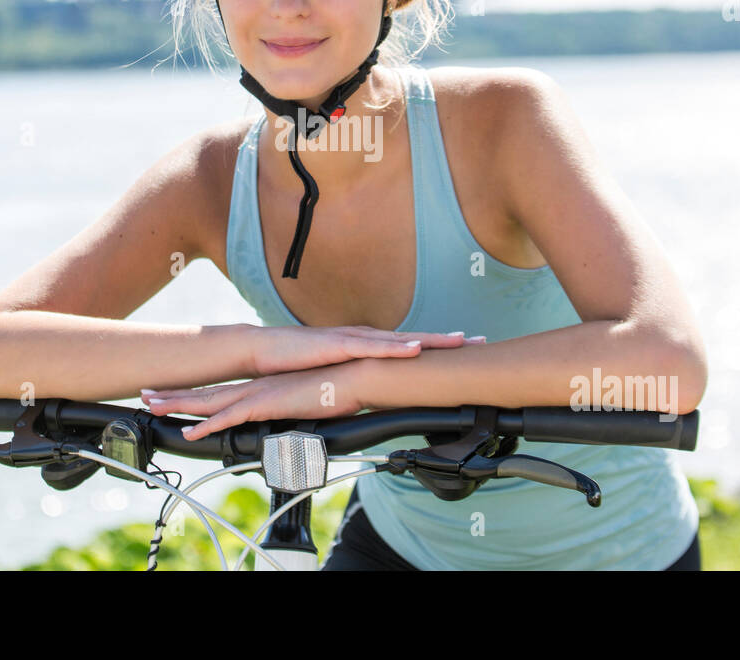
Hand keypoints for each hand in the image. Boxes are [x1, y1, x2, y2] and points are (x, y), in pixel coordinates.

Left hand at [140, 361, 372, 440]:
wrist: (353, 375)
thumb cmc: (337, 389)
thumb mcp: (307, 405)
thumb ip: (292, 413)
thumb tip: (291, 427)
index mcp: (263, 386)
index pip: (221, 391)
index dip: (195, 394)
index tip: (174, 395)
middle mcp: (254, 386)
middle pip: (206, 393)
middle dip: (174, 394)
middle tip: (147, 395)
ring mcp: (258, 394)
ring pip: (208, 402)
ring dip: (179, 404)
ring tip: (153, 406)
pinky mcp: (266, 404)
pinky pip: (229, 418)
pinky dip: (206, 425)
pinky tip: (190, 431)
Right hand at [247, 323, 485, 376]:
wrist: (262, 352)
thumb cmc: (296, 367)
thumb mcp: (334, 381)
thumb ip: (356, 387)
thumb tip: (375, 401)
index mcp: (364, 347)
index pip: (406, 347)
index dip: (437, 348)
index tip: (466, 350)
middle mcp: (363, 339)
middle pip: (411, 338)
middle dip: (445, 340)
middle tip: (478, 341)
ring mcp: (351, 339)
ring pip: (397, 339)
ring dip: (429, 340)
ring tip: (458, 342)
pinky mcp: (336, 345)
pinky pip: (370, 347)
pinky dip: (394, 348)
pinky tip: (415, 349)